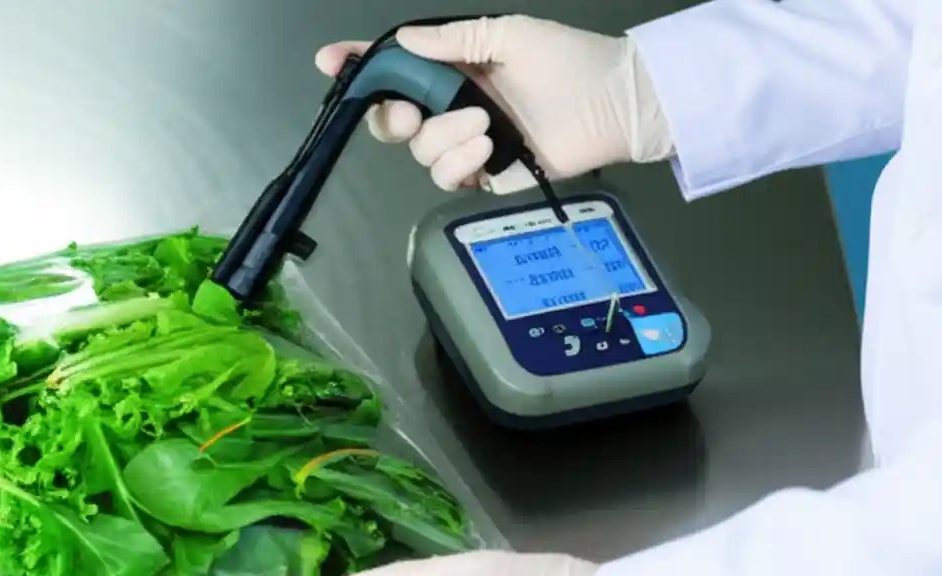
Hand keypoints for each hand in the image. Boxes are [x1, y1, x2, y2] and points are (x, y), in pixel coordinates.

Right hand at [315, 15, 672, 192]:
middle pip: (392, 119)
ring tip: (486, 125)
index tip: (330, 63)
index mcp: (453, 68)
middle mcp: (452, 106)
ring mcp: (467, 142)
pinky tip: (488, 148)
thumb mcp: (508, 34)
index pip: (395, 68)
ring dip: (445, 138)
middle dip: (392, 117)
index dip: (358, 67)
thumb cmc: (568, 61)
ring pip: (419, 151)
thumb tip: (403, 40)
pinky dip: (460, 162)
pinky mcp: (485, 173)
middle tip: (414, 114)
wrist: (612, 105)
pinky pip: (447, 176)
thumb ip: (454, 40)